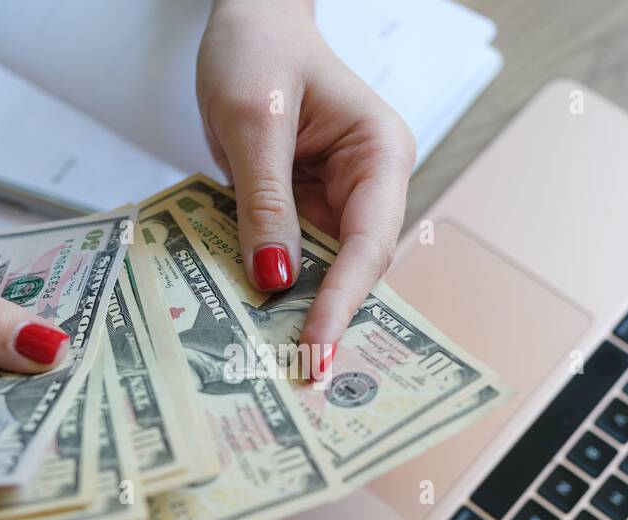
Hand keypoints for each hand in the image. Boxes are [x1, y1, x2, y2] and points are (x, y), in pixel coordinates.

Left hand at [196, 0, 414, 371]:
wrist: (246, 19)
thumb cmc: (258, 48)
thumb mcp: (252, 122)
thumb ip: (264, 201)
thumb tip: (274, 279)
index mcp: (381, 154)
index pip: (368, 242)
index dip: (343, 299)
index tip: (316, 346)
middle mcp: (369, 184)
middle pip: (353, 267)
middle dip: (324, 317)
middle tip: (296, 376)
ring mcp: (335, 199)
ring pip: (321, 270)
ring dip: (295, 311)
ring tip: (268, 363)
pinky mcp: (301, 208)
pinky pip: (290, 256)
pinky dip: (270, 286)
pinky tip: (247, 322)